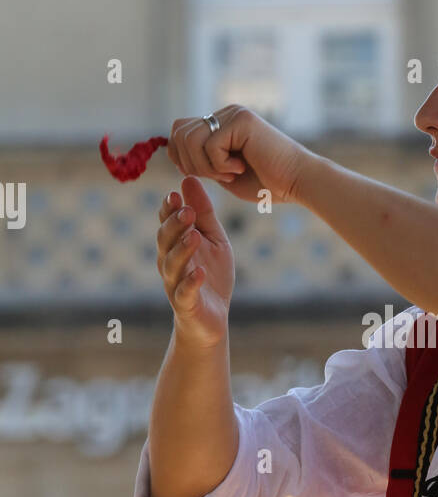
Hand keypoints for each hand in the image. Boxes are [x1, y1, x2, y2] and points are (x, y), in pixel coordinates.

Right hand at [157, 176, 234, 347]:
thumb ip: (203, 212)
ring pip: (172, 265)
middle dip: (174, 226)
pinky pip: (185, 292)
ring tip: (194, 236)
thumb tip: (188, 178)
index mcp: (175, 244)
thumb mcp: (213, 239)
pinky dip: (191, 282)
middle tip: (187, 212)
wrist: (212, 318)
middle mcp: (170, 262)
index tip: (175, 194)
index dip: (169, 210)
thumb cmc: (211, 274)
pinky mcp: (186, 304)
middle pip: (165, 241)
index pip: (167, 223)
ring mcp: (175, 284)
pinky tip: (200, 272)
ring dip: (182, 250)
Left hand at [166, 105, 308, 204]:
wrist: (298, 183)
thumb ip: (201, 160)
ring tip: (230, 174)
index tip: (207, 174)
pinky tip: (240, 168)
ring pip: (190, 139)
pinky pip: (210, 144)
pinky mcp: (242, 120)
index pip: (179, 130)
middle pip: (179, 132)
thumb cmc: (267, 183)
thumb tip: (173, 152)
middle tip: (218, 177)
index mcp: (221, 123)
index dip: (181, 156)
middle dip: (190, 163)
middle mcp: (225, 113)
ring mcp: (233, 114)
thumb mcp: (223, 172)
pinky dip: (220, 165)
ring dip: (205, 166)